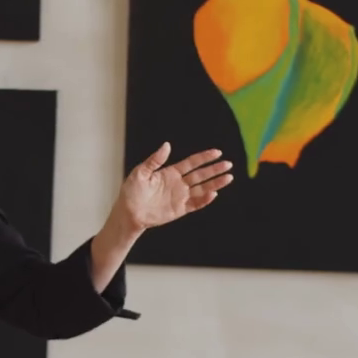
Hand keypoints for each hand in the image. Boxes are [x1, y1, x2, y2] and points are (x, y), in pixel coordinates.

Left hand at [116, 144, 232, 231]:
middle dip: (215, 169)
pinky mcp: (180, 209)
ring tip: (229, 177)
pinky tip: (214, 194)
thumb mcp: (141, 172)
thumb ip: (155, 160)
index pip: (192, 163)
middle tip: (228, 164)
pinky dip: (205, 200)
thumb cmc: (131, 191)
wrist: (128, 212)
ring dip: (215, 183)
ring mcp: (180, 197)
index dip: (204, 158)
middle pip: (201, 175)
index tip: (217, 152)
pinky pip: (195, 204)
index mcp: (171, 172)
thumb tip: (167, 145)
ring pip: (202, 189)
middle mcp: (178, 183)